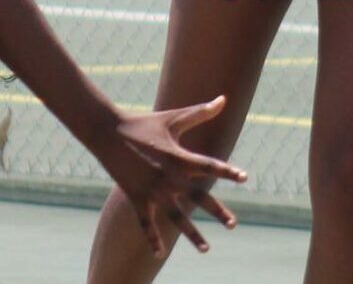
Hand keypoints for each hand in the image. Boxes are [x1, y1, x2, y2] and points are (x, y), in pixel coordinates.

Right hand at [95, 94, 245, 257]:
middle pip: (197, 197)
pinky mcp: (137, 197)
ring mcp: (152, 190)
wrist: (108, 131)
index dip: (227, 171)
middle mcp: (168, 176)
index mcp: (178, 156)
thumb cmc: (144, 122)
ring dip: (192, 233)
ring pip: (176, 216)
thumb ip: (200, 112)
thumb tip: (224, 99)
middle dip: (217, 211)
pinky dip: (153, 238)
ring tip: (206, 249)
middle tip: (233, 224)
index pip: (208, 165)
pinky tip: (160, 254)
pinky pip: (146, 223)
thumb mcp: (173, 118)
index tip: (244, 178)